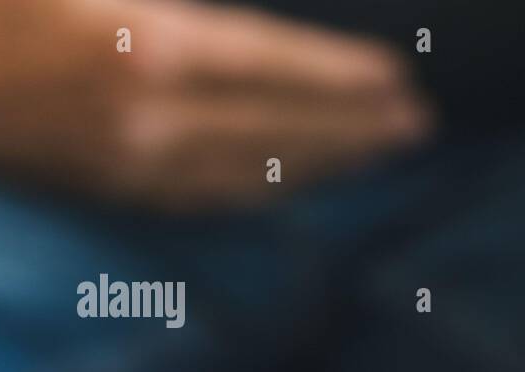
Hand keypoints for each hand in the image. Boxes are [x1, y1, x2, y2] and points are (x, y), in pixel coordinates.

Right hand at [0, 0, 432, 207]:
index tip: (399, 81)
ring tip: (379, 153)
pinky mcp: (106, 188)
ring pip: (254, 174)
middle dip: (356, 129)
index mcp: (144, 46)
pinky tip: (299, 184)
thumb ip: (184, 1)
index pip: (276, 68)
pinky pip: (208, 198)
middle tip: (418, 126)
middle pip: (281, 131)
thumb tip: (248, 21)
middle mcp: (148, 119)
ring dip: (324, 165)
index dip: (344, 77)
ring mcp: (127, 164)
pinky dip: (265, 190)